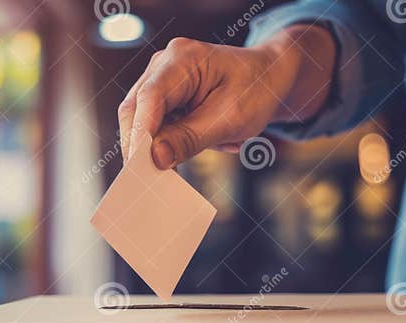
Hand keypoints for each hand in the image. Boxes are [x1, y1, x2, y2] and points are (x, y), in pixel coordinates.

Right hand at [118, 25, 334, 169]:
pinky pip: (156, 124)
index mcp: (182, 59)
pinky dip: (172, 141)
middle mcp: (164, 64)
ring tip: (199, 153)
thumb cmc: (256, 90)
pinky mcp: (164, 96)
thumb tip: (157, 158)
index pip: (150, 97)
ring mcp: (161, 79)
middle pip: (136, 109)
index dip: (141, 133)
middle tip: (150, 181)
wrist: (270, 78)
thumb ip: (190, 138)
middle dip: (142, 145)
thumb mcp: (229, 119)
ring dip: (162, 144)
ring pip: (142, 120)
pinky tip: (205, 142)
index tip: (140, 166)